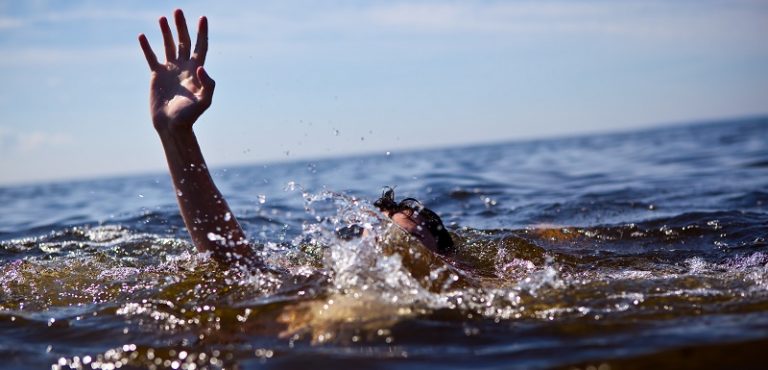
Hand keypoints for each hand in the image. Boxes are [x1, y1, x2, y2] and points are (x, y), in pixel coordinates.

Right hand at [139, 9, 213, 131]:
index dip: (202, 32)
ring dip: (166, 32)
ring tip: (163, 18)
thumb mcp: (204, 101)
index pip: (200, 46)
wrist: (172, 125)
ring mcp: (170, 70)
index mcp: (196, 71)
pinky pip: (151, 57)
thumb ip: (208, 84)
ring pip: (168, 46)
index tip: (202, 18)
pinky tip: (143, 36)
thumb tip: (201, 67)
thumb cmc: (190, 116)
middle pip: (183, 41)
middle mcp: (184, 67)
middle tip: (177, 10)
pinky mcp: (157, 75)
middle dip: (181, 26)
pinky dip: (147, 47)